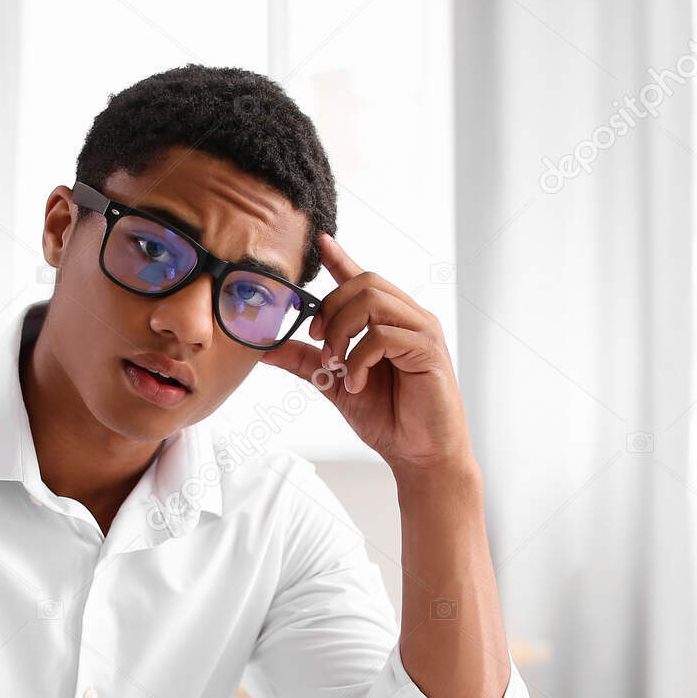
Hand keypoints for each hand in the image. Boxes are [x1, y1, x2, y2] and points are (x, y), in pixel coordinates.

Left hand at [262, 233, 473, 474]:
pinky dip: (359, 360)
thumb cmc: (389, 418)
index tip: (319, 243)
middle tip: (318, 344)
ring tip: (336, 366)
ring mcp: (422, 331)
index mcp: (388, 321)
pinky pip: (383, 336)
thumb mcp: (336, 385)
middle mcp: (408, 318)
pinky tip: (356, 383)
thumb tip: (266, 348)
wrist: (420, 455)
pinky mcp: (429, 350)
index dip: (340, 258)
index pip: (362, 279)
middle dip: (330, 310)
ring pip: (372, 302)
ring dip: (342, 333)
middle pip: (364, 283)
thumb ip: (307, 362)